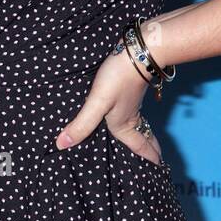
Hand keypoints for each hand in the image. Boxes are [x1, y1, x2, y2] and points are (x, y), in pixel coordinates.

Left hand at [55, 45, 163, 162]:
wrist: (138, 50)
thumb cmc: (119, 78)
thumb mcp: (97, 102)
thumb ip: (81, 124)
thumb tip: (62, 145)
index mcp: (124, 124)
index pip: (139, 147)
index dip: (149, 159)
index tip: (158, 170)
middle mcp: (130, 116)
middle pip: (144, 137)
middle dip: (149, 150)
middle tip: (157, 160)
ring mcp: (132, 102)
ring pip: (140, 124)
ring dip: (143, 134)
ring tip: (144, 142)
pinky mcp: (130, 89)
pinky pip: (134, 111)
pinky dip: (135, 119)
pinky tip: (128, 113)